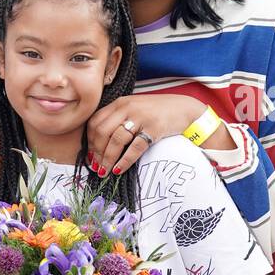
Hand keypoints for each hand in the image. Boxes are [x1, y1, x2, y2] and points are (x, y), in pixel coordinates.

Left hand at [87, 95, 228, 176]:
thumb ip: (117, 119)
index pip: (95, 121)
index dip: (90, 140)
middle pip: (102, 132)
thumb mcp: (134, 108)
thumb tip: (99, 143)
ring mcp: (141, 118)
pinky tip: (119, 170)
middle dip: (96, 152)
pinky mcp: (154, 129)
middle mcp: (127, 108)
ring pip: (116, 140)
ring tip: (105, 171)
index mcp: (120, 103)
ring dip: (107, 159)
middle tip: (96, 166)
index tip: (90, 155)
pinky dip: (124, 161)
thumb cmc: (156, 112)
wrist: (184, 109)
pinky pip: (135, 148)